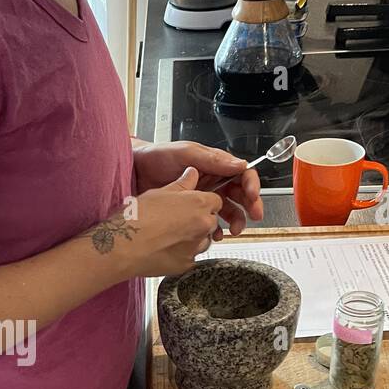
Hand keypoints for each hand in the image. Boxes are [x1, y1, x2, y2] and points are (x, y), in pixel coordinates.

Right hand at [99, 167, 222, 277]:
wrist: (123, 246)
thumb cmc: (137, 218)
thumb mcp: (159, 192)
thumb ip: (182, 184)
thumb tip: (192, 174)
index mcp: (199, 204)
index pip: (216, 200)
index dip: (203, 201)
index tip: (192, 204)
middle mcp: (202, 225)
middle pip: (211, 220)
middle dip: (199, 219)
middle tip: (176, 219)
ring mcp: (196, 247)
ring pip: (203, 240)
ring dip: (192, 236)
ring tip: (168, 234)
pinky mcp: (187, 264)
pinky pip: (191, 256)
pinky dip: (182, 252)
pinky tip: (165, 247)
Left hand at [133, 139, 264, 237]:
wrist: (135, 170)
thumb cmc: (157, 157)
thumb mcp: (185, 153)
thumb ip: (211, 159)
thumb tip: (239, 164)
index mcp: (215, 165)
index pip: (242, 174)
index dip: (251, 185)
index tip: (252, 196)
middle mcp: (213, 181)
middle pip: (240, 195)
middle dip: (249, 207)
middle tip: (254, 217)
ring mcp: (203, 197)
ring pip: (229, 211)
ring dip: (235, 221)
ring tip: (233, 231)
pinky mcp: (192, 212)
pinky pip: (210, 222)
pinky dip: (215, 230)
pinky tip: (215, 235)